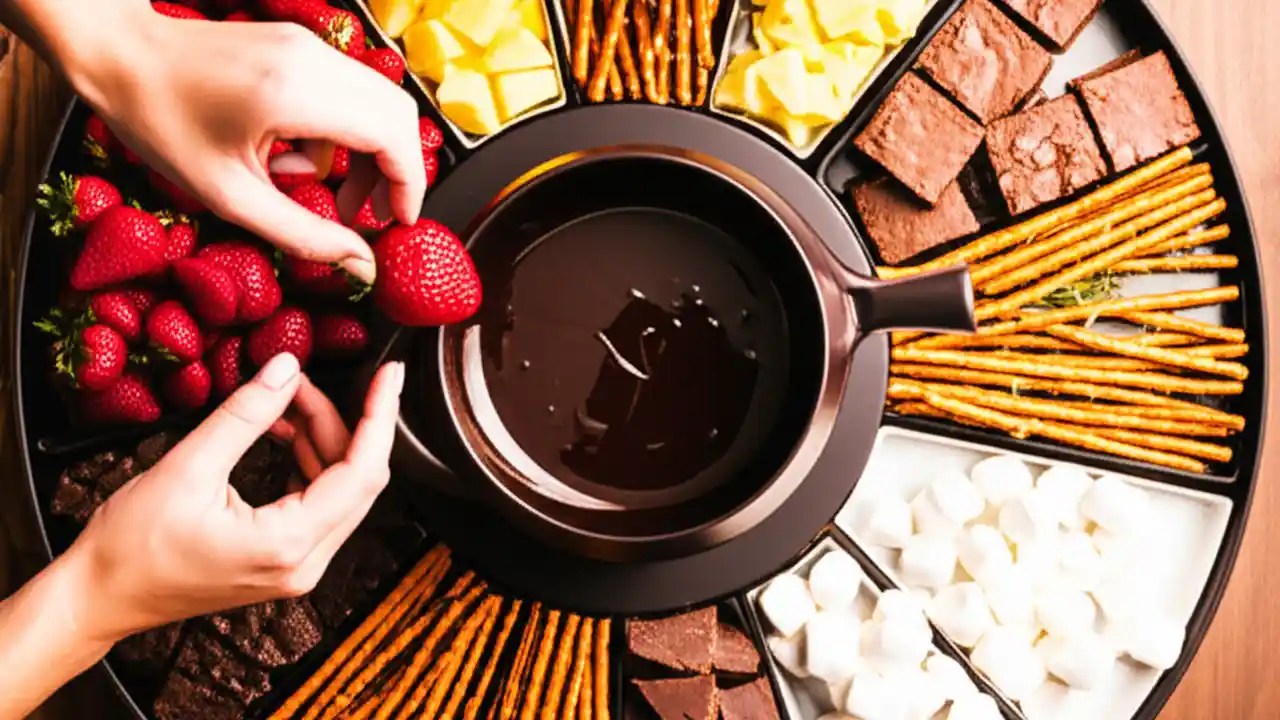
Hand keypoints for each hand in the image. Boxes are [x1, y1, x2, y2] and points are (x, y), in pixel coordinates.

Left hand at [59, 5, 425, 281]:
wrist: (120, 54)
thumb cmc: (161, 121)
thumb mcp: (230, 196)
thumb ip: (303, 235)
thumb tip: (359, 265)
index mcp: (296, 94)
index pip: (393, 136)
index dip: (409, 185)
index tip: (399, 223)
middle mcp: (313, 60)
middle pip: (398, 116)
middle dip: (396, 171)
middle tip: (369, 214)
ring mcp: (309, 46)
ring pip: (377, 103)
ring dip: (368, 153)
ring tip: (326, 192)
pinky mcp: (300, 45)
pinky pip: (348, 92)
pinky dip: (341, 133)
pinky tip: (295, 159)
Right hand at [64, 353, 404, 640]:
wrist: (99, 596)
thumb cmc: (131, 546)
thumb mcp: (189, 466)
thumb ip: (245, 414)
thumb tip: (287, 369)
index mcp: (289, 545)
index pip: (363, 472)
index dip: (379, 417)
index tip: (389, 375)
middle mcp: (305, 563)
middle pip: (357, 480)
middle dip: (342, 422)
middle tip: (306, 381)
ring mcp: (297, 567)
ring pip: (339, 490)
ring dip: (321, 440)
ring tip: (286, 402)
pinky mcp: (283, 561)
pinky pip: (317, 504)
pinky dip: (308, 463)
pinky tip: (283, 433)